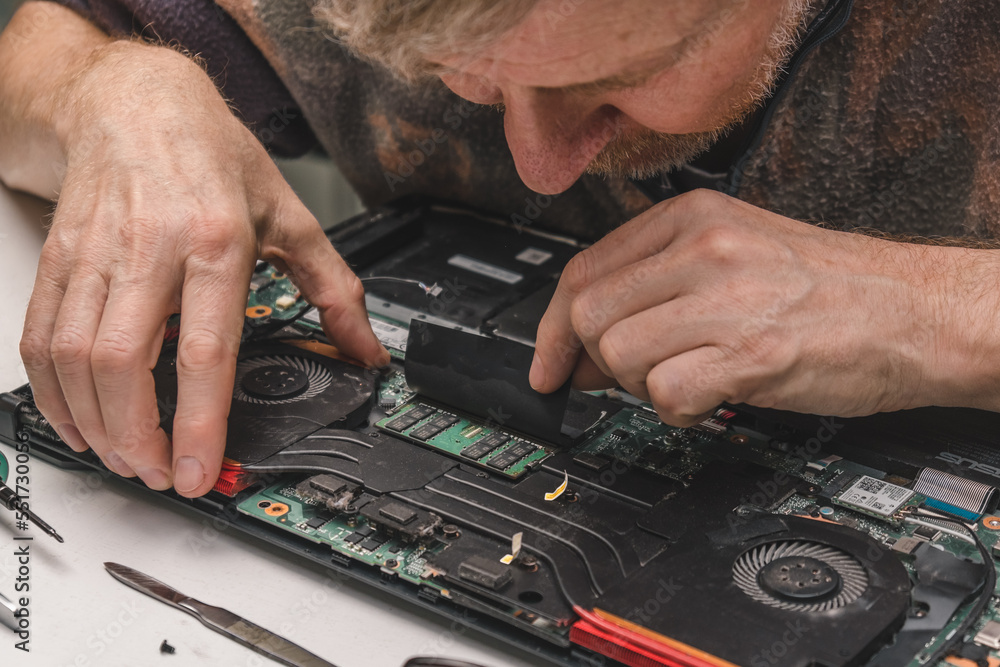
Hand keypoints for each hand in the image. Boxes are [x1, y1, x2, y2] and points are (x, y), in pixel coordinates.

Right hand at [18, 42, 387, 495]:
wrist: (136, 100)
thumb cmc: (212, 154)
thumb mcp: (291, 216)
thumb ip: (335, 289)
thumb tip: (366, 348)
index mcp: (216, 241)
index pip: (205, 350)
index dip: (198, 420)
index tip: (197, 468)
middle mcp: (151, 249)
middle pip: (125, 364)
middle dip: (137, 437)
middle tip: (160, 473)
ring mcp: (96, 254)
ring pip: (75, 357)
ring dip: (95, 423)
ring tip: (126, 457)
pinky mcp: (60, 258)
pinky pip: (41, 335)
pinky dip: (53, 390)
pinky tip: (78, 418)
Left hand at [529, 189, 961, 424]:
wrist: (913, 309)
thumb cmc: (826, 286)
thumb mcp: (729, 258)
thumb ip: (651, 291)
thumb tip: (579, 351)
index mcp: (691, 216)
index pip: (582, 270)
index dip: (550, 329)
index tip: (546, 365)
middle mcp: (704, 247)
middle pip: (588, 315)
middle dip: (598, 360)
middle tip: (630, 376)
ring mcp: (728, 297)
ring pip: (618, 354)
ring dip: (641, 385)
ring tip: (688, 378)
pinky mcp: (753, 352)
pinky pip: (666, 394)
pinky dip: (678, 411)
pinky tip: (712, 398)